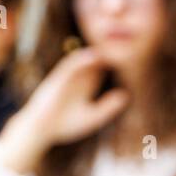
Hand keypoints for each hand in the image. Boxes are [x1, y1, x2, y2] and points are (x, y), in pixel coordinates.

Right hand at [0, 48, 129, 172]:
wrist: (42, 129)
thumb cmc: (66, 125)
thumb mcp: (93, 117)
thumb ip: (108, 107)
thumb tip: (126, 96)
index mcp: (87, 87)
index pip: (103, 71)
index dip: (116, 65)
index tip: (134, 59)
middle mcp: (78, 79)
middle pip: (96, 63)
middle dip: (109, 55)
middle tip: (128, 46)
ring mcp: (67, 77)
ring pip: (84, 61)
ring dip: (97, 54)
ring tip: (113, 48)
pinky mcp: (57, 78)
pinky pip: (69, 65)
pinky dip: (80, 59)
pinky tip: (94, 56)